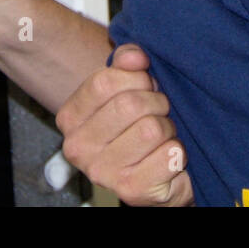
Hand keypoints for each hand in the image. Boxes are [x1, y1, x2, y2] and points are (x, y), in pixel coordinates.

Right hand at [56, 44, 193, 205]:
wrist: (160, 173)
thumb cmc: (140, 123)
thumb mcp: (130, 85)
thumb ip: (127, 61)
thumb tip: (135, 57)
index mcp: (70, 118)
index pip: (104, 82)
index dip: (136, 77)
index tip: (146, 85)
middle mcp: (78, 148)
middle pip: (129, 104)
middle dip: (156, 102)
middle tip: (160, 111)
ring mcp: (102, 172)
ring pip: (151, 129)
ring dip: (168, 128)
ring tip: (163, 135)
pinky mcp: (131, 191)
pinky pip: (169, 155)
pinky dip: (178, 152)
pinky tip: (167, 158)